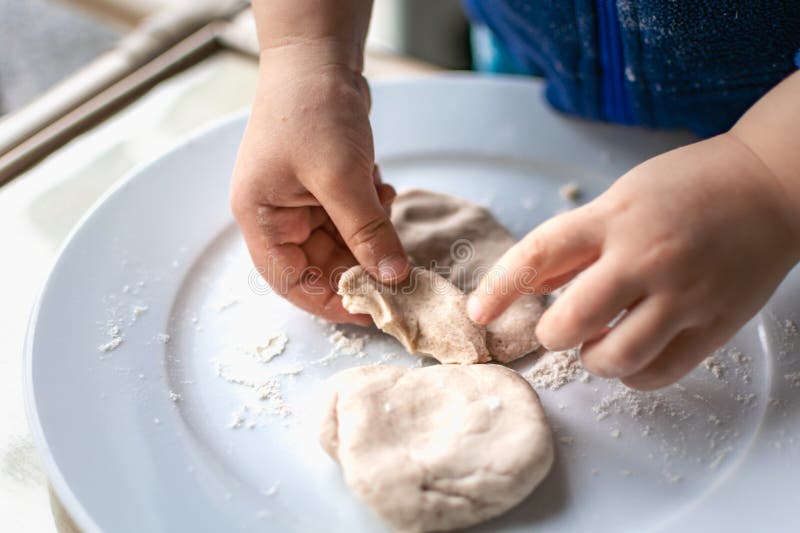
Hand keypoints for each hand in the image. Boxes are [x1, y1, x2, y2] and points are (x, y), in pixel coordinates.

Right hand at [231, 49, 408, 324]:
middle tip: (399, 270)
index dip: (330, 302)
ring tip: (386, 207)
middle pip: (321, 263)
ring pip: (342, 240)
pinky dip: (371, 211)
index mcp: (262, 218)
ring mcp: (301, 199)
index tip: (371, 312)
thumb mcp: (341, 178)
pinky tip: (381, 188)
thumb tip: (394, 277)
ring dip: (370, 233)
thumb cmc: (312, 111)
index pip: (291, 281)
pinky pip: (351, 216)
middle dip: (361, 264)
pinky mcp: (324, 185)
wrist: (318, 56)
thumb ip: (367, 232)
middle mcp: (277, 214)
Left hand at [468, 133, 799, 388]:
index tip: (478, 313)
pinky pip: (658, 373)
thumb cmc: (690, 186)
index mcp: (614, 219)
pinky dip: (631, 373)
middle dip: (550, 334)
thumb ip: (576, 244)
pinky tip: (630, 355)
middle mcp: (645, 258)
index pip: (536, 257)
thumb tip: (531, 281)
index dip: (498, 290)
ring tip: (595, 343)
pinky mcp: (715, 324)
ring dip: (591, 359)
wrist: (772, 187)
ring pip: (615, 356)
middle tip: (556, 329)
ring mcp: (684, 294)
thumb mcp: (622, 197)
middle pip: (571, 320)